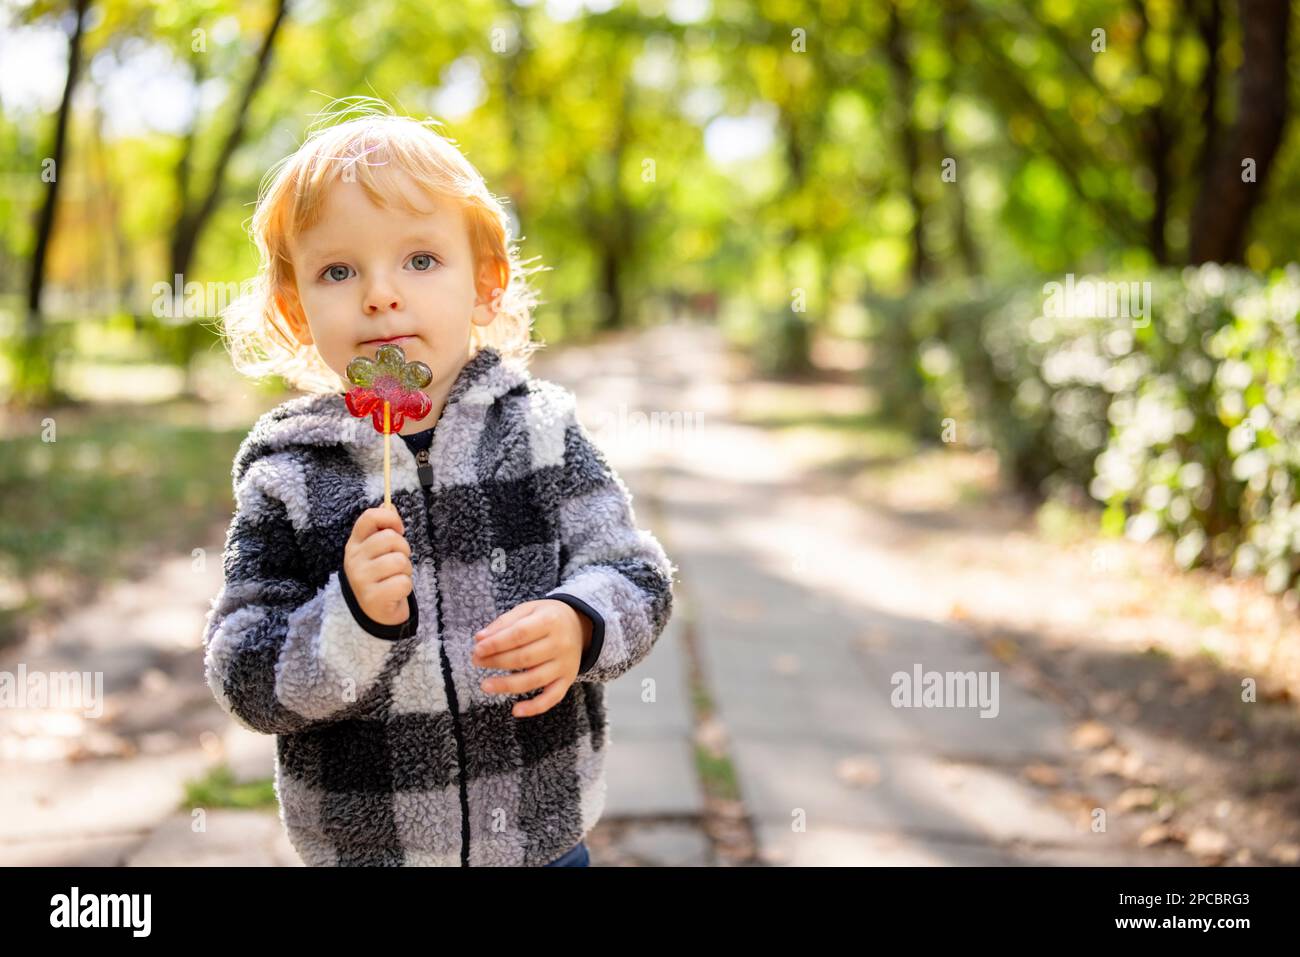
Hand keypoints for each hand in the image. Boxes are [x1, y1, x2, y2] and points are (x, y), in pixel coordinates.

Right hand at [343, 506, 412, 625]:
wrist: (373, 612)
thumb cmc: (379, 576)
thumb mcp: (377, 550)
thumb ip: (382, 528)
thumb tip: (388, 504)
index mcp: (355, 543)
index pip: (369, 517)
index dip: (390, 518)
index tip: (399, 529)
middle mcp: (354, 559)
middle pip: (390, 538)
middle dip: (404, 549)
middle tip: (398, 562)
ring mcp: (361, 579)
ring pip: (399, 561)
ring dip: (406, 571)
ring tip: (395, 577)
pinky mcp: (372, 597)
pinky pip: (402, 582)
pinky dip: (405, 587)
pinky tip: (395, 592)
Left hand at [472, 600, 592, 717]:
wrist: (581, 626)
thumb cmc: (547, 617)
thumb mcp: (528, 610)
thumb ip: (504, 622)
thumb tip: (479, 638)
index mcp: (550, 621)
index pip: (519, 634)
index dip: (496, 643)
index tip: (477, 649)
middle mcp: (560, 643)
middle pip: (524, 657)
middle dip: (496, 661)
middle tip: (476, 661)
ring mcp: (565, 664)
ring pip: (534, 679)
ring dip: (507, 685)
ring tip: (485, 685)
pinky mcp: (567, 680)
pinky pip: (552, 697)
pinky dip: (534, 707)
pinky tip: (516, 710)